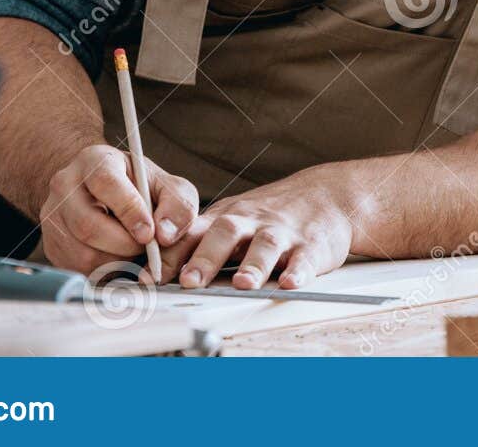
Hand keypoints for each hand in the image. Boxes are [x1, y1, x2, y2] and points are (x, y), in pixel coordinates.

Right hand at [38, 143, 196, 278]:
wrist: (103, 191)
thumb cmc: (139, 187)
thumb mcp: (166, 185)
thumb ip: (178, 204)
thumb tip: (166, 235)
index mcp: (95, 161)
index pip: (106, 183)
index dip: (129, 211)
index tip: (149, 233)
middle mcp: (65, 186)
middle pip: (88, 226)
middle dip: (125, 245)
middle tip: (145, 248)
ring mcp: (53, 216)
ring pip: (82, 253)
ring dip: (116, 262)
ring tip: (133, 253)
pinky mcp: (51, 244)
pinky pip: (77, 270)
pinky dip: (104, 272)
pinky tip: (118, 260)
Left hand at [162, 174, 353, 289]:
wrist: (326, 195)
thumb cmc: (270, 214)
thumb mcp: (231, 219)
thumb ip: (198, 241)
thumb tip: (153, 271)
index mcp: (227, 218)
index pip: (193, 232)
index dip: (172, 253)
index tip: (151, 276)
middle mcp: (252, 223)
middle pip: (226, 233)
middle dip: (207, 258)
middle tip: (190, 280)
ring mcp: (283, 233)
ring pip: (266, 245)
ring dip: (254, 264)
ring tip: (243, 283)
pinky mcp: (312, 245)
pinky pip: (305, 258)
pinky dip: (299, 270)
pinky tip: (291, 281)